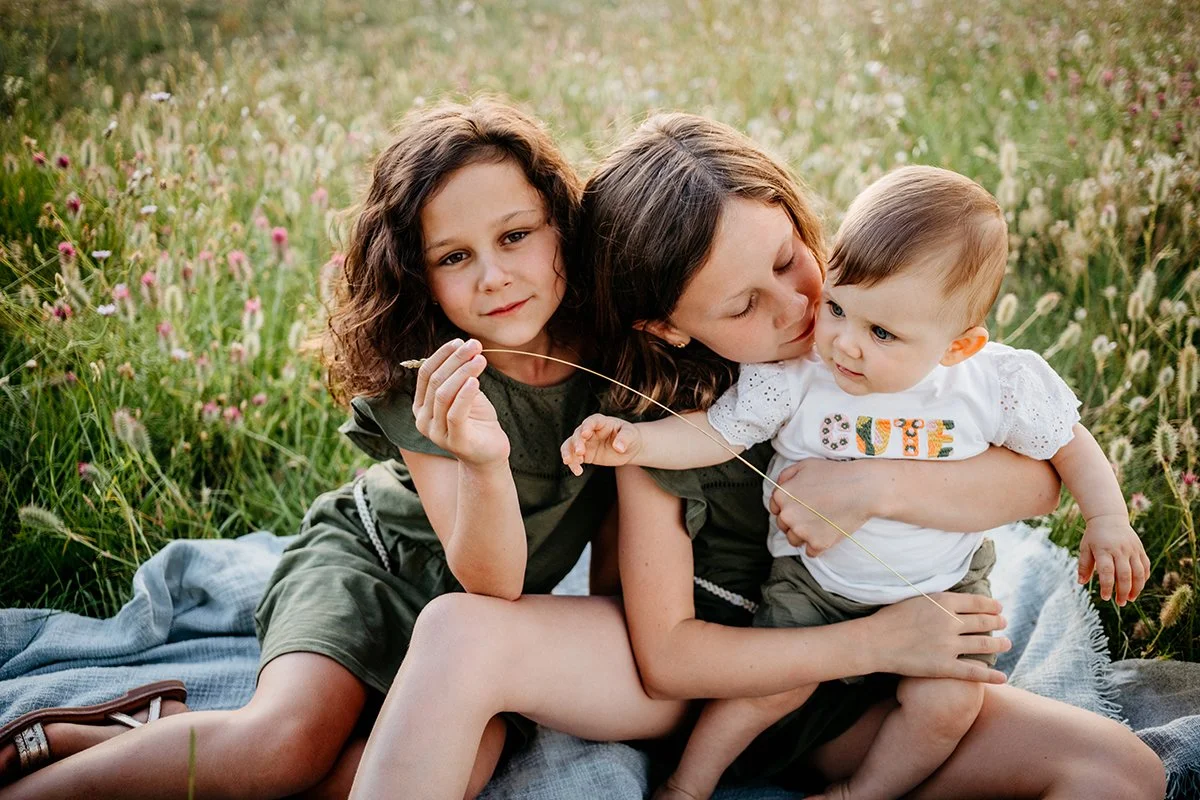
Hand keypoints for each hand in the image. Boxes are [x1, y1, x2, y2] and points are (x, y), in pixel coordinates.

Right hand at [412, 339, 509, 465]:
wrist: (489, 453)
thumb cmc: (476, 421)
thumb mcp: (466, 394)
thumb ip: (459, 376)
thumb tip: (464, 347)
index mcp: (421, 405)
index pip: (425, 373)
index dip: (442, 355)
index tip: (460, 341)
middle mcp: (423, 419)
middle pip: (435, 381)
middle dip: (456, 360)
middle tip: (475, 345)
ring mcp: (436, 433)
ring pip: (444, 394)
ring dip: (463, 372)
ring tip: (481, 359)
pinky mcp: (454, 442)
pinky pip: (456, 413)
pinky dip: (465, 394)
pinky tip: (476, 380)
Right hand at [560, 414, 642, 476]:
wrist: (629, 448)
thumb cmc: (630, 436)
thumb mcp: (631, 435)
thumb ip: (624, 439)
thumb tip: (618, 447)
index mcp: (602, 422)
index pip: (592, 421)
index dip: (587, 426)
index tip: (585, 433)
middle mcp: (591, 431)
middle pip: (578, 434)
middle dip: (577, 442)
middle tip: (580, 452)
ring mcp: (586, 443)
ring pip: (571, 445)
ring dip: (568, 453)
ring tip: (569, 462)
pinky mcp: (585, 455)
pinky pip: (574, 458)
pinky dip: (573, 464)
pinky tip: (577, 471)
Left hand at [769, 460, 877, 555]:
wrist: (862, 488)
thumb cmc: (835, 474)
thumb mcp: (805, 465)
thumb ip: (785, 476)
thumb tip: (779, 487)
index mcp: (782, 496)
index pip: (774, 508)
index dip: (787, 506)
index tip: (800, 505)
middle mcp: (788, 516)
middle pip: (783, 525)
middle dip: (794, 520)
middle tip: (812, 513)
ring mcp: (802, 531)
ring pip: (794, 540)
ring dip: (803, 535)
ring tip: (819, 524)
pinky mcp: (818, 543)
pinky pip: (810, 552)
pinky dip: (817, 546)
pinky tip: (826, 534)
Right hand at [870, 592, 1011, 683]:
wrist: (875, 641)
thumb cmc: (891, 618)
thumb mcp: (917, 599)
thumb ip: (939, 601)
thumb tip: (956, 602)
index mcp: (944, 602)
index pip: (977, 603)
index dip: (991, 606)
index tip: (999, 608)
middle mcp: (951, 622)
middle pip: (983, 622)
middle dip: (997, 622)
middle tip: (1004, 623)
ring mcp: (949, 646)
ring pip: (983, 644)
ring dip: (999, 644)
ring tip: (1006, 643)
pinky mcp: (944, 666)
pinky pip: (973, 672)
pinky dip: (991, 675)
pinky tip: (1003, 677)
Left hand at [1077, 513, 1149, 604]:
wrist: (1109, 518)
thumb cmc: (1094, 536)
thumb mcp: (1085, 548)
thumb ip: (1084, 565)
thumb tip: (1081, 583)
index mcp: (1103, 550)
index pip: (1107, 572)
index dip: (1107, 586)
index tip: (1105, 598)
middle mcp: (1119, 550)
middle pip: (1125, 575)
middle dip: (1123, 592)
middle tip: (1120, 603)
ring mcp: (1132, 549)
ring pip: (1139, 572)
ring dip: (1137, 588)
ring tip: (1131, 599)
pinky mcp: (1140, 549)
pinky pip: (1146, 566)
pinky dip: (1144, 578)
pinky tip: (1139, 587)